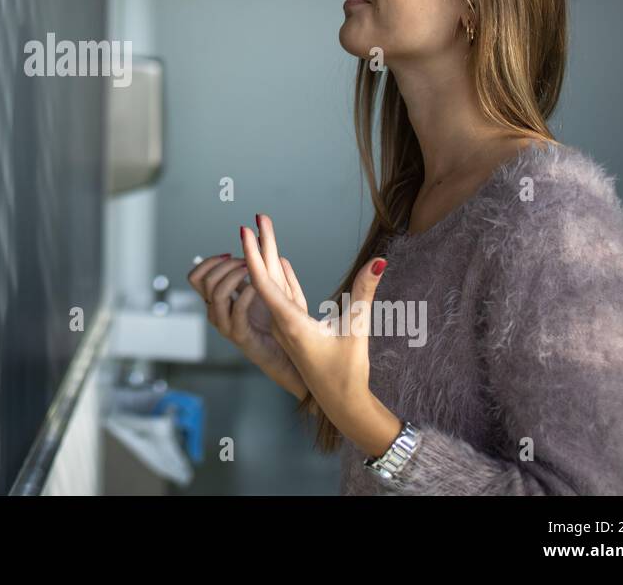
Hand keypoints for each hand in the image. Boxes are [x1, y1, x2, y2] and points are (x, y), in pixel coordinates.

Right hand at [187, 253, 311, 402]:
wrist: (286, 355)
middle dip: (224, 264)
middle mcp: (216, 312)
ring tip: (251, 270)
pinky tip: (259, 286)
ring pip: (215, 293)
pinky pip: (236, 310)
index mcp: (217, 301)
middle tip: (245, 260)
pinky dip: (246, 293)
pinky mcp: (240, 335)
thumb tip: (249, 245)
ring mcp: (225, 325)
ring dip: (233, 275)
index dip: (209, 261)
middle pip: (203, 281)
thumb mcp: (259, 289)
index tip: (231, 253)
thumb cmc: (274, 322)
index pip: (195, 277)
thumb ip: (249, 270)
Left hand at [239, 213, 401, 456]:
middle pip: (265, 278)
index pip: (263, 283)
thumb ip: (364, 293)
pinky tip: (279, 262)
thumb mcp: (357, 329)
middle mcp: (282, 323)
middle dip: (260, 246)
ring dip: (268, 259)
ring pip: (274, 286)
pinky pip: (283, 298)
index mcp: (291, 323)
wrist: (342, 404)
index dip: (253, 255)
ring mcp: (286, 327)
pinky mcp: (295, 330)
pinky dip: (281, 277)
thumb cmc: (348, 372)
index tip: (245, 230)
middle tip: (256, 217)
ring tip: (264, 231)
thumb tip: (378, 262)